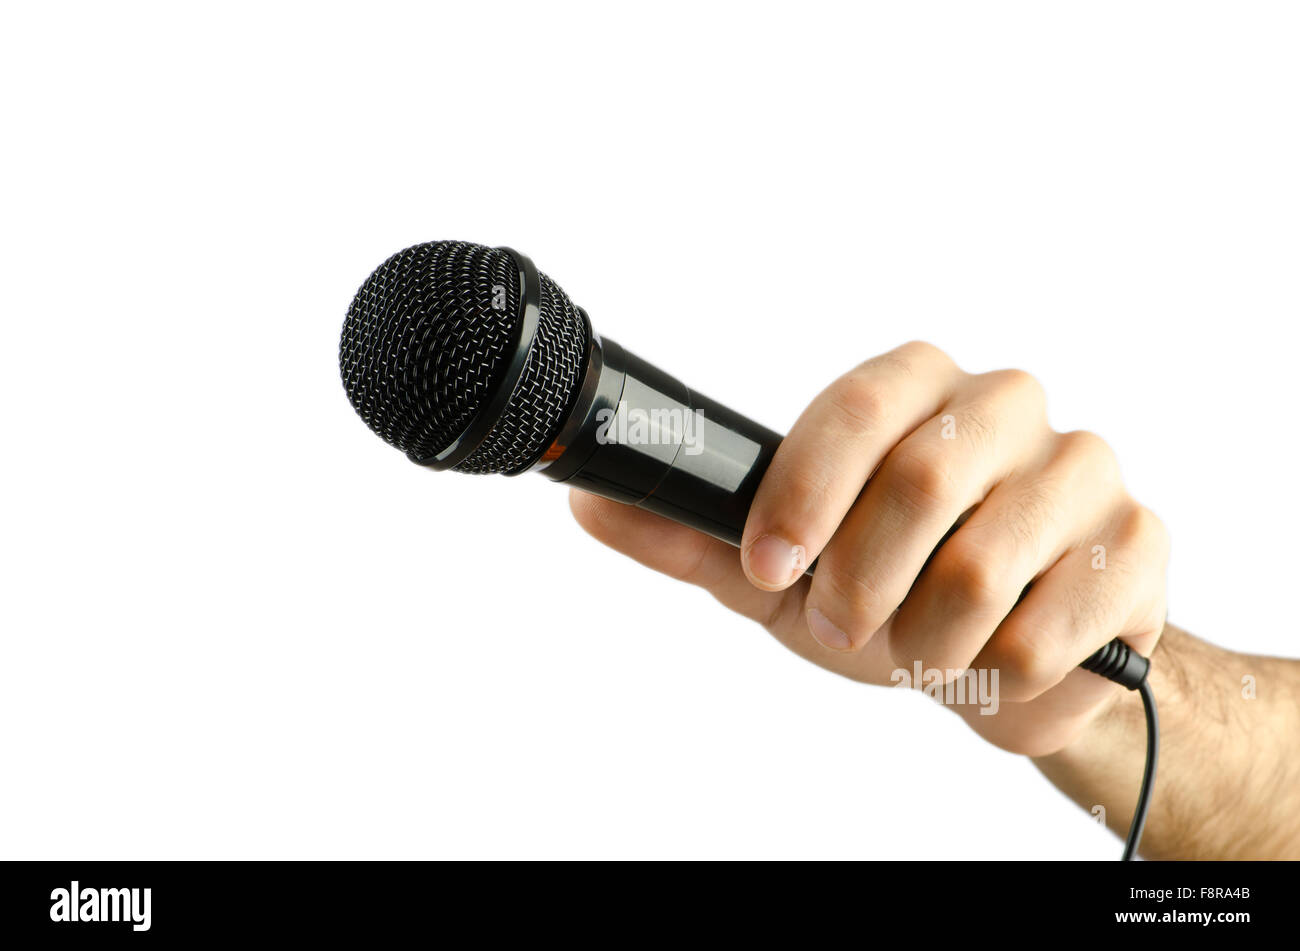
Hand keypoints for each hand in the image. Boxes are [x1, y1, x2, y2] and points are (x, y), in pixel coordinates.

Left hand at [569, 341, 1169, 755]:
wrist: (1003, 657)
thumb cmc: (889, 596)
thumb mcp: (781, 573)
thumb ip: (695, 536)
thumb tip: (588, 500)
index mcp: (915, 391)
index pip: (859, 406)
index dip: (805, 493)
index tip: (769, 566)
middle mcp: (1003, 407)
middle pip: (925, 481)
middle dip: (862, 585)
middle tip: (847, 625)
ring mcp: (1083, 468)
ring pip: (986, 563)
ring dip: (930, 638)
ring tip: (925, 647)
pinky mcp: (1138, 543)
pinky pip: (1057, 622)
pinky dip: (1004, 668)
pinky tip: (999, 658)